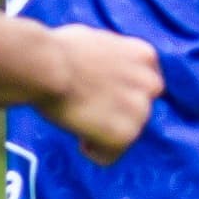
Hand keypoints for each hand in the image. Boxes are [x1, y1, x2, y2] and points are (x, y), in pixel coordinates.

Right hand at [37, 25, 163, 165]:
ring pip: (126, 134)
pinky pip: (110, 156)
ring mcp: (141, 109)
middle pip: (138, 110)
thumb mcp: (96, 42)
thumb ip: (111, 58)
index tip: (98, 96)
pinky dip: (94, 152)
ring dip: (104, 133)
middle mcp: (151, 82)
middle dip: (115, 114)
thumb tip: (103, 65)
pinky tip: (80, 138)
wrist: (47, 66)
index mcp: (145, 56)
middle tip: (86, 111)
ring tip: (79, 122)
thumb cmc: (56, 51)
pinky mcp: (126, 134)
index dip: (119, 94)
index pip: (143, 85)